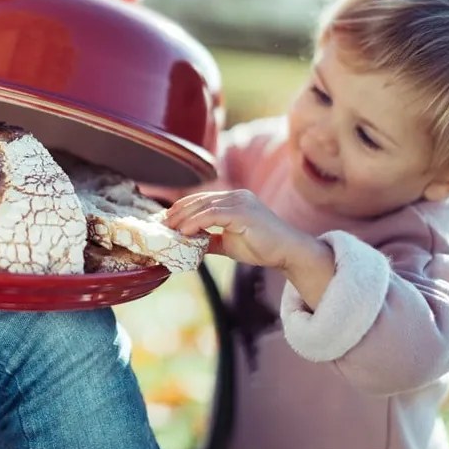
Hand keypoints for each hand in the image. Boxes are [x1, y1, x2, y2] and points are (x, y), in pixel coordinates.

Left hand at [164, 189, 318, 269]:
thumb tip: (191, 244)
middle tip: (162, 223)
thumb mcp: (229, 242)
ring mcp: (240, 202)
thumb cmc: (262, 247)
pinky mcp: (243, 212)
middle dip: (178, 211)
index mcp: (234, 199)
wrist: (287, 252)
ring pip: (204, 206)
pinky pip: (212, 215)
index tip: (166, 219)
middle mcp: (236, 196)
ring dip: (183, 218)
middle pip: (199, 200)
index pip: (202, 199)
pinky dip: (196, 222)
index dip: (182, 208)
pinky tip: (184, 232)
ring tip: (169, 229)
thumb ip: (211, 239)